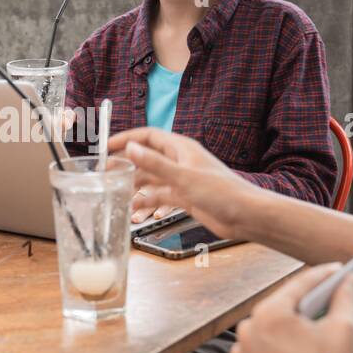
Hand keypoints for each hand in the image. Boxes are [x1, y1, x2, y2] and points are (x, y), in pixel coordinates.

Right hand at [109, 127, 258, 238]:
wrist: (246, 216)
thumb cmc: (223, 192)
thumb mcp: (184, 178)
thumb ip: (155, 164)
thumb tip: (130, 148)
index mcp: (181, 149)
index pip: (148, 136)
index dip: (126, 139)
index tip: (107, 147)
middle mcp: (180, 162)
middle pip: (146, 157)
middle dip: (127, 164)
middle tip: (106, 173)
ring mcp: (182, 180)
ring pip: (151, 179)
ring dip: (135, 185)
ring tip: (115, 193)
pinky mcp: (185, 197)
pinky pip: (159, 196)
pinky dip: (147, 202)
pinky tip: (135, 209)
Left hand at [228, 263, 352, 352]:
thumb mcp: (346, 330)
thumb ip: (346, 297)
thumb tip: (349, 281)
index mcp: (269, 314)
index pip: (300, 284)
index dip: (324, 275)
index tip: (337, 271)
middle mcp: (247, 332)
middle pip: (282, 309)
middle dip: (307, 307)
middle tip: (331, 305)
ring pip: (270, 334)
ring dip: (290, 333)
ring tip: (316, 343)